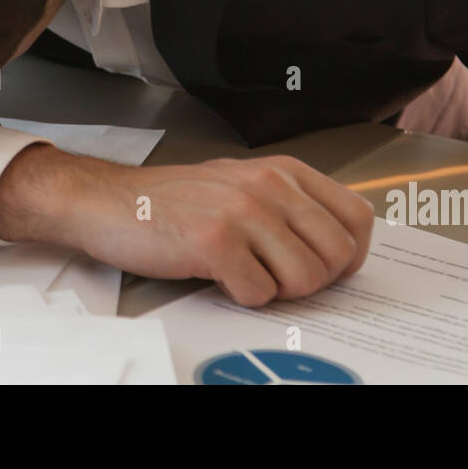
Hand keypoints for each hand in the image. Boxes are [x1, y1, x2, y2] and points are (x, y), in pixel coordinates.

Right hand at [0, 146, 374, 306]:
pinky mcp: (215, 241)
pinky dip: (242, 297)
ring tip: (245, 274)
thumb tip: (338, 247)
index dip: (349, 255)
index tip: (327, 268)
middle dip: (315, 281)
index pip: (357, 217)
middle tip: (278, 278)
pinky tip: (219, 277)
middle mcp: (269, 185)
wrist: (110, 202)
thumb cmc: (174, 201)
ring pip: (306, 278)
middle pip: (338, 254)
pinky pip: (259, 293)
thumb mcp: (243, 185)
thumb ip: (290, 206)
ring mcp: (243, 211)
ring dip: (278, 291)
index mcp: (283, 171)